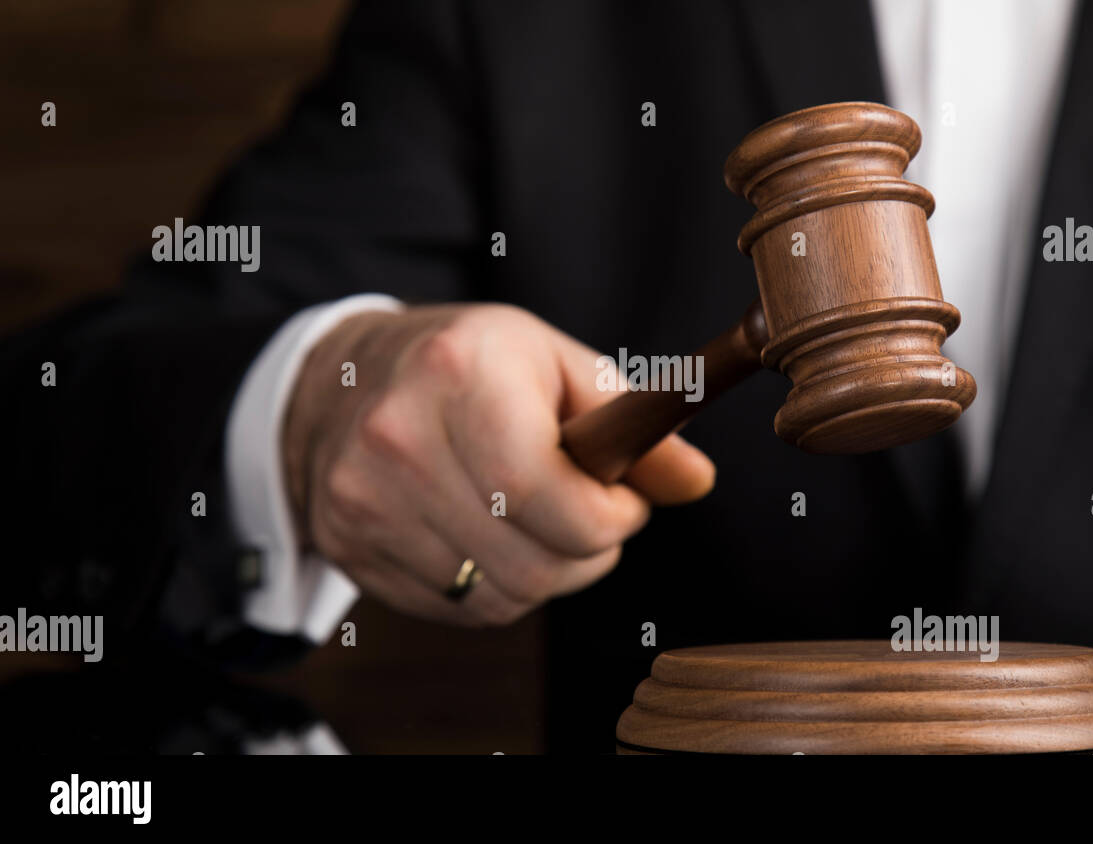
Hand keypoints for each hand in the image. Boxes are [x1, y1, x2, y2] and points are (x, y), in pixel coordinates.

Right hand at [282, 303, 714, 625]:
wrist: (338, 381)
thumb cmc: (468, 365)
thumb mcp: (554, 362)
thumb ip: (631, 420)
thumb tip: (696, 481)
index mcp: (459, 375)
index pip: (551, 496)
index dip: (611, 518)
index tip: (624, 500)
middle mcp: (399, 439)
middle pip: (534, 562)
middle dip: (588, 551)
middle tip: (588, 511)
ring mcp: (365, 500)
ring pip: (503, 596)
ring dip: (546, 572)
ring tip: (539, 520)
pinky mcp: (350, 547)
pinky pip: (462, 609)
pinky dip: (497, 587)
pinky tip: (491, 537)